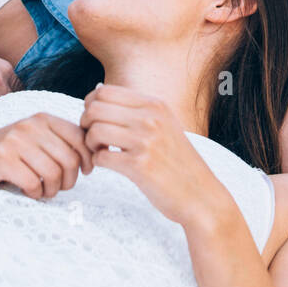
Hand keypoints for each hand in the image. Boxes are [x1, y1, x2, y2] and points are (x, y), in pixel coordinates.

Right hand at [0, 112, 93, 199]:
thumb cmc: (6, 155)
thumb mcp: (34, 140)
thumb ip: (59, 142)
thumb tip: (95, 154)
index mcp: (42, 117)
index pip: (79, 137)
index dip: (87, 158)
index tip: (85, 172)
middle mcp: (30, 124)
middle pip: (69, 159)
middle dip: (69, 180)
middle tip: (59, 188)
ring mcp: (15, 140)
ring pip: (53, 173)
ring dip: (51, 190)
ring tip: (44, 191)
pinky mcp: (2, 159)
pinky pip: (33, 183)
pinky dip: (35, 194)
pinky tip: (28, 191)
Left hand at [80, 84, 232, 229]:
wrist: (201, 195)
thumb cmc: (177, 161)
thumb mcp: (165, 124)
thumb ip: (136, 109)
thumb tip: (96, 93)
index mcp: (154, 104)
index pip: (104, 91)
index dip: (91, 105)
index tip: (95, 120)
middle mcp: (150, 118)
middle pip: (95, 108)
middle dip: (86, 123)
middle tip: (93, 138)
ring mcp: (146, 141)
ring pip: (95, 131)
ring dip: (90, 144)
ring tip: (100, 151)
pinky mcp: (140, 166)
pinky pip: (101, 157)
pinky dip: (97, 162)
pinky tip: (106, 165)